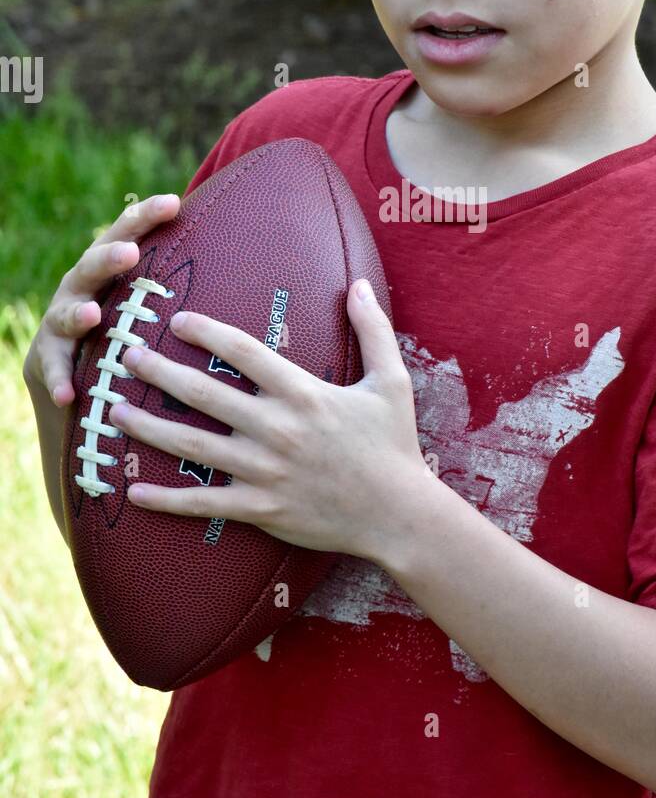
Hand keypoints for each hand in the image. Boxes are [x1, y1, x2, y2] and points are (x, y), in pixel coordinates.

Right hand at [23, 192, 180, 408]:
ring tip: (92, 315)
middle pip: (93, 264)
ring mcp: (60, 319)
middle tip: (130, 253)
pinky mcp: (48, 356)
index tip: (172, 203)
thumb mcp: (149, 300)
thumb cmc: (127, 325)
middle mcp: (82, 285)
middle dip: (110, 257)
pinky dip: (60, 379)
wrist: (76, 370)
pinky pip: (54, 368)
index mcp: (110, 266)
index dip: (146, 216)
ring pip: (67, 313)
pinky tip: (68, 394)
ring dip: (78, 313)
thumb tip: (251, 269)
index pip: (126, 233)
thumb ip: (184, 281)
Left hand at [106, 278, 430, 563]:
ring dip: (149, 428)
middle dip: (160, 371)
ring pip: (192, 448)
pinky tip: (133, 493)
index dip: (207, 332)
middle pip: (204, 394)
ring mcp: (264, 471)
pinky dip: (166, 500)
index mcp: (303, 394)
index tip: (177, 320)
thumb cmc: (395, 445)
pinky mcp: (260, 509)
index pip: (244, 352)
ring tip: (114, 410)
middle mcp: (276, 429)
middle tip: (127, 355)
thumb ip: (373, 330)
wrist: (398, 513)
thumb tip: (358, 284)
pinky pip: (203, 503)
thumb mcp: (392, 381)